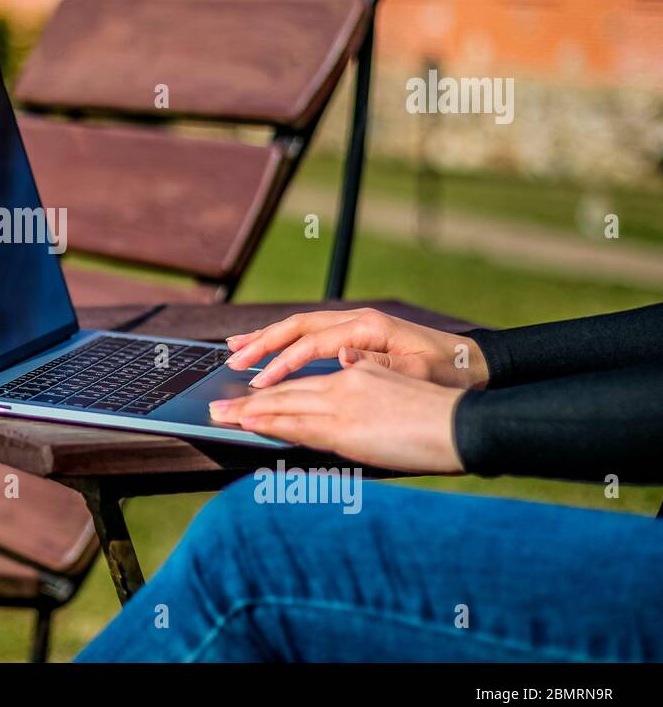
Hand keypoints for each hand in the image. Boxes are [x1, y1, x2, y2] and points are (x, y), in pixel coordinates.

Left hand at [209, 355, 465, 473]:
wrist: (462, 423)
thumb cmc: (437, 414)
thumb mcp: (396, 385)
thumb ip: (368, 373)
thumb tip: (348, 361)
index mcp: (356, 372)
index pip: (304, 380)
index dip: (272, 385)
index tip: (246, 390)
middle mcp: (343, 383)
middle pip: (286, 390)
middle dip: (249, 400)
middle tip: (217, 405)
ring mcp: (342, 404)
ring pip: (284, 405)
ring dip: (249, 412)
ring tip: (221, 416)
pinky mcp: (344, 428)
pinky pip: (298, 425)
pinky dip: (269, 424)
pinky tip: (250, 425)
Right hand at [226, 307, 486, 389]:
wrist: (474, 365)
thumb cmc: (448, 375)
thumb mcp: (416, 375)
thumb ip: (376, 366)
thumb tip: (339, 356)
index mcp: (368, 329)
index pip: (311, 345)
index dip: (281, 364)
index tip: (258, 384)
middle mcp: (357, 321)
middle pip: (297, 327)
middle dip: (262, 344)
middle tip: (232, 361)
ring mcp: (355, 325)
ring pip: (300, 327)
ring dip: (267, 338)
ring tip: (235, 347)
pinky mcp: (356, 335)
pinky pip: (311, 333)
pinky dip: (285, 340)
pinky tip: (269, 347)